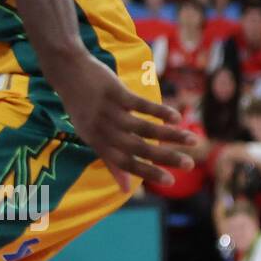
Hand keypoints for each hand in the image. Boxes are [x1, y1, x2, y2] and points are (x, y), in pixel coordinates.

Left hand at [53, 57, 197, 192]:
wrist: (68, 72)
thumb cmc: (82, 107)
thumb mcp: (89, 135)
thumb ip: (109, 160)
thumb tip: (124, 189)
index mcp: (96, 141)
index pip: (124, 163)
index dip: (147, 172)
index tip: (171, 181)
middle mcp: (103, 129)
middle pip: (138, 147)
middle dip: (165, 157)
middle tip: (190, 164)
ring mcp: (109, 110)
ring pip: (144, 127)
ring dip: (171, 135)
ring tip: (193, 140)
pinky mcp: (116, 92)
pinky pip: (141, 104)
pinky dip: (160, 112)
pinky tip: (177, 117)